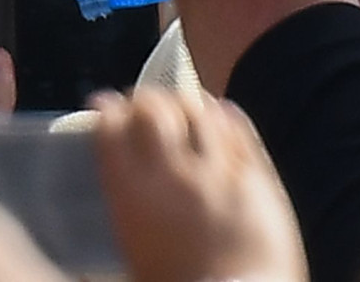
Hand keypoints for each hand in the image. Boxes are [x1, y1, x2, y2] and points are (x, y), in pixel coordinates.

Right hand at [93, 89, 307, 281]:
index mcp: (132, 197)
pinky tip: (221, 114)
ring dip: (187, 103)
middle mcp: (173, 175)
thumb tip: (101, 226)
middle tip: (142, 103)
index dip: (107, 110)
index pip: (111, 130)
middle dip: (145, 98)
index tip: (105, 104)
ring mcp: (219, 173)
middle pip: (154, 109)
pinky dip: (227, 116)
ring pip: (200, 112)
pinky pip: (241, 130)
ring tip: (184, 106)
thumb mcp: (132, 260)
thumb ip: (122, 220)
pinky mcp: (258, 179)